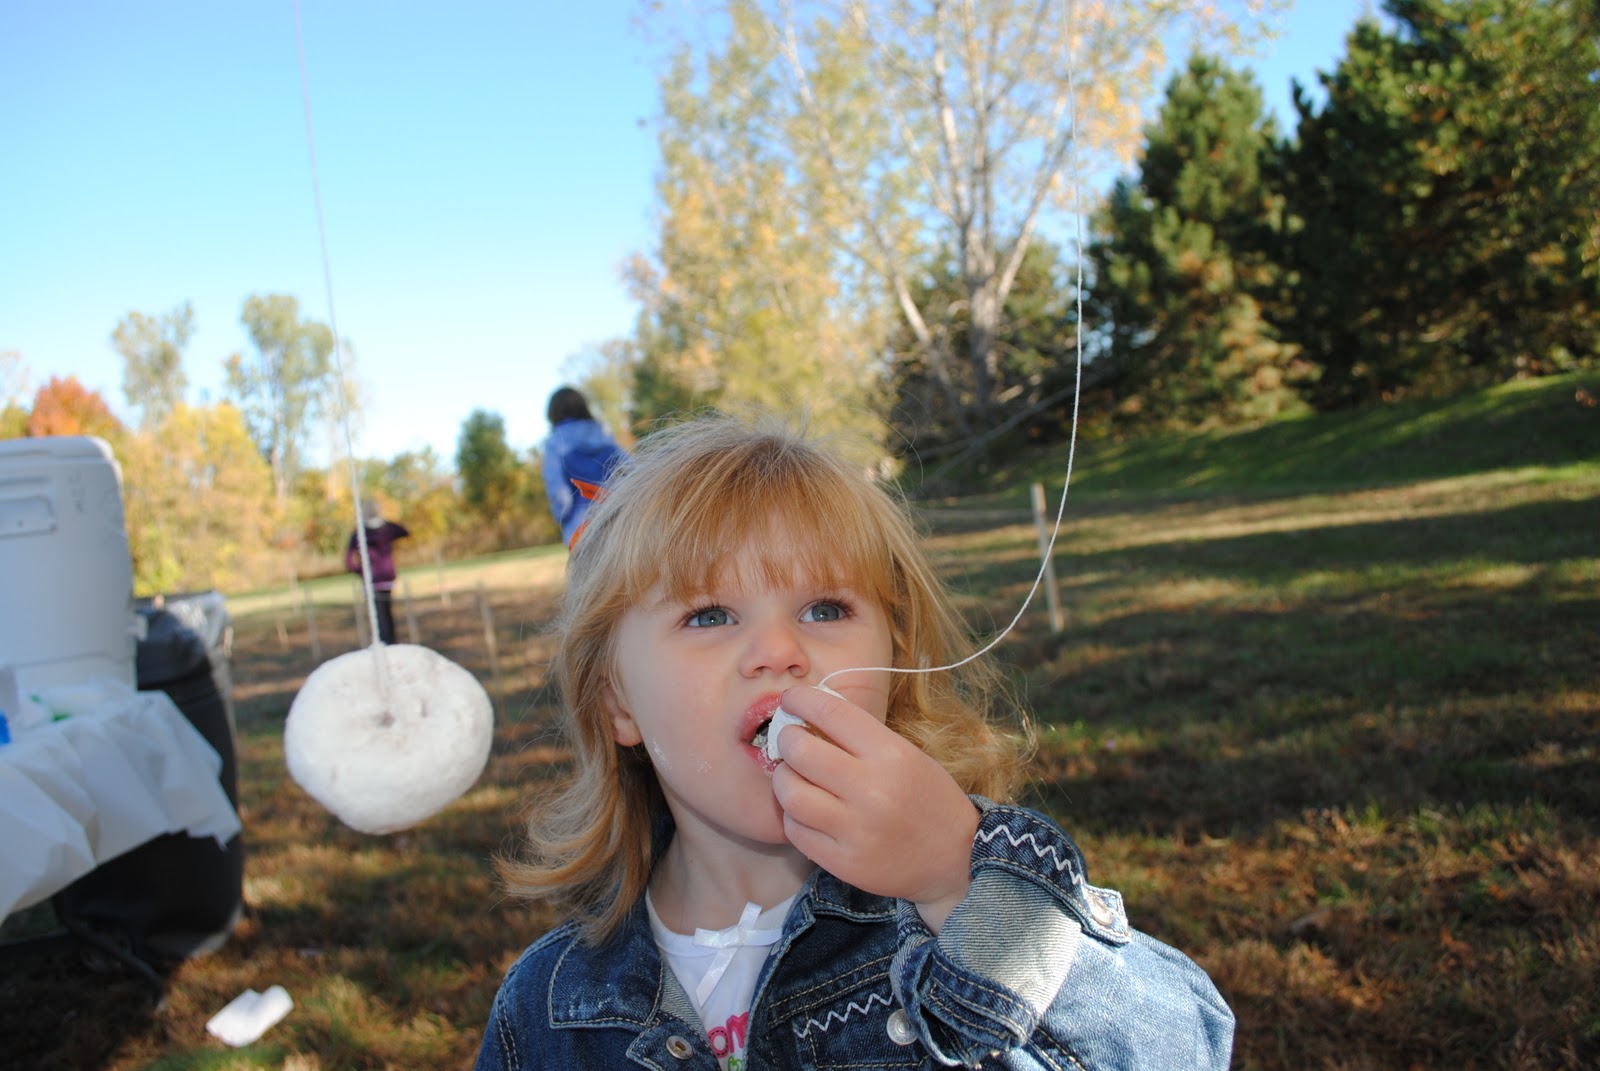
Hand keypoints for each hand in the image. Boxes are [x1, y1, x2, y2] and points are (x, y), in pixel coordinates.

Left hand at [771, 685, 977, 932]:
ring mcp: (856, 830)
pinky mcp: (844, 863)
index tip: (790, 699)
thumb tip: (809, 716)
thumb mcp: (907, 755)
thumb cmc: (928, 798)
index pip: (831, 713)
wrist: (957, 858)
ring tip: (792, 777)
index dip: (800, 700)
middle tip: (790, 741)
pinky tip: (805, 811)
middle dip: (786, 739)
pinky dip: (792, 816)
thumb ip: (861, 737)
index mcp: (891, 754)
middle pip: (800, 751)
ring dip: (783, 779)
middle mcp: (872, 790)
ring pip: (790, 794)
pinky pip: (796, 831)